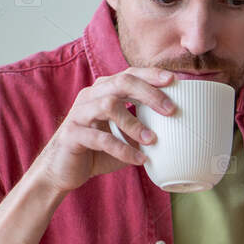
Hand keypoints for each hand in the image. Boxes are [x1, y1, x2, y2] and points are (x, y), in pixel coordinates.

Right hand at [30, 67, 177, 195]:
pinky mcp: (72, 134)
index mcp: (104, 92)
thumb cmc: (98, 150)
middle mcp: (90, 97)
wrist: (64, 169)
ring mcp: (79, 114)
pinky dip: (122, 149)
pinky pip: (99, 138)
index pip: (129, 74)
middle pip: (121, 82)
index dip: (151, 74)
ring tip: (152, 140)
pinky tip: (138, 160)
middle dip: (148, 93)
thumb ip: (144, 126)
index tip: (174, 80)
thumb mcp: (125, 135)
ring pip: (108, 105)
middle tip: (170, 110)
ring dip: (134, 123)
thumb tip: (180, 127)